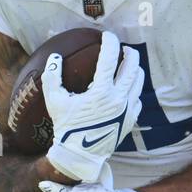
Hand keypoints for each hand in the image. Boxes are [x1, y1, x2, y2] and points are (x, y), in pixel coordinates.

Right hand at [44, 31, 142, 183]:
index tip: (106, 36)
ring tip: (126, 65)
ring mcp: (128, 109)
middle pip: (132, 65)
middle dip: (128, 52)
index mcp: (101, 92)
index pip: (109, 58)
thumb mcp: (55, 101)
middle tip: (122, 49)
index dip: (109, 42)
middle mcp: (119, 99)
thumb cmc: (66, 127)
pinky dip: (134, 89)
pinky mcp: (131, 119)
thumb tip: (54, 57)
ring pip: (139, 80)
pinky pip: (138, 98)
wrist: (80, 156)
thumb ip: (52, 77)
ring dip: (134, 69)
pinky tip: (126, 88)